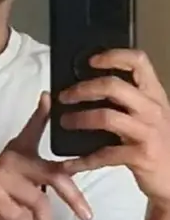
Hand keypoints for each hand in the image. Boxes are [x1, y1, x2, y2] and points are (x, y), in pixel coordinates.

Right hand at [0, 93, 92, 219]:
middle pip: (54, 174)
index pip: (32, 129)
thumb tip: (70, 176)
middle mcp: (9, 159)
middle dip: (74, 197)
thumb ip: (37, 178)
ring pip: (40, 203)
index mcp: (15, 153)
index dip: (43, 113)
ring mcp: (0, 177)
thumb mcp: (16, 186)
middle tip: (87, 217)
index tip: (49, 96)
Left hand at [59, 49, 169, 210]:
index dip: (113, 55)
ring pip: (106, 116)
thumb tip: (89, 85)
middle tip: (64, 96)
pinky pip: (105, 154)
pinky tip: (69, 164)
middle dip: (82, 89)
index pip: (138, 61)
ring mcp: (148, 132)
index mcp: (154, 94)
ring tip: (64, 122)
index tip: (91, 60)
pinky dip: (83, 160)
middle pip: (113, 86)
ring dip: (79, 119)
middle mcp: (153, 109)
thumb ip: (128, 99)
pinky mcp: (141, 156)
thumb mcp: (148, 115)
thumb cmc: (155, 144)